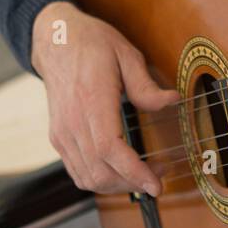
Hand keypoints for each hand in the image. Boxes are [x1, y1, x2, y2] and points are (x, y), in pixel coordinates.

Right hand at [31, 1, 179, 195]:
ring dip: (118, 185)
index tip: (156, 185)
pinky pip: (78, 172)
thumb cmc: (92, 45)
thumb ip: (146, 85)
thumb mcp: (126, 55)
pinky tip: (121, 171)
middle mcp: (72, 122)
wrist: (55, 41)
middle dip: (133, 183)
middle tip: (159, 175)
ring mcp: (62, 133)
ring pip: (88, 178)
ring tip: (143, 174)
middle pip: (100, 171)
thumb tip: (172, 101)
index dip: (134, 172)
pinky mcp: (58, 138)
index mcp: (91, 100)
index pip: (110, 149)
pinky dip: (101, 180)